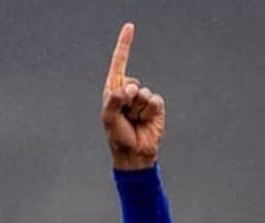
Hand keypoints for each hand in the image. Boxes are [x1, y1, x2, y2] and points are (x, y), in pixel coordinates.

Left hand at [101, 23, 165, 169]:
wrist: (134, 153)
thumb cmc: (117, 136)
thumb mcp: (109, 119)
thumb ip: (116, 100)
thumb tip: (130, 87)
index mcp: (113, 91)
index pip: (119, 63)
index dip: (125, 45)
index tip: (130, 27)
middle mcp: (128, 92)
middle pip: (132, 82)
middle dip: (128, 100)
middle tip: (125, 116)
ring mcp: (142, 98)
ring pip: (144, 94)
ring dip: (138, 110)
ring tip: (134, 121)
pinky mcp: (155, 105)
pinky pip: (154, 100)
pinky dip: (149, 112)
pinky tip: (145, 121)